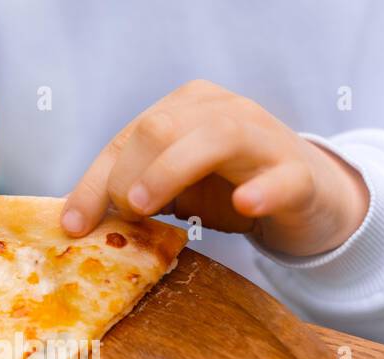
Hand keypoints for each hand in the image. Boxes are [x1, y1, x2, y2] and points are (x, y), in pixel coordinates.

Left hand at [61, 80, 368, 256]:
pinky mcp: (300, 175)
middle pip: (161, 127)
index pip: (128, 139)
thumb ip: (135, 192)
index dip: (95, 182)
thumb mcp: (177, 186)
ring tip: (144, 205)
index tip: (73, 225)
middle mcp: (223, 112)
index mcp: (186, 109)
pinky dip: (263, 189)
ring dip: (171, 171)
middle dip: (128, 172)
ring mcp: (264, 140)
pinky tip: (245, 204)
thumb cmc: (232, 186)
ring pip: (216, 137)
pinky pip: (283, 177)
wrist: (310, 197)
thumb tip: (79, 222)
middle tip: (119, 214)